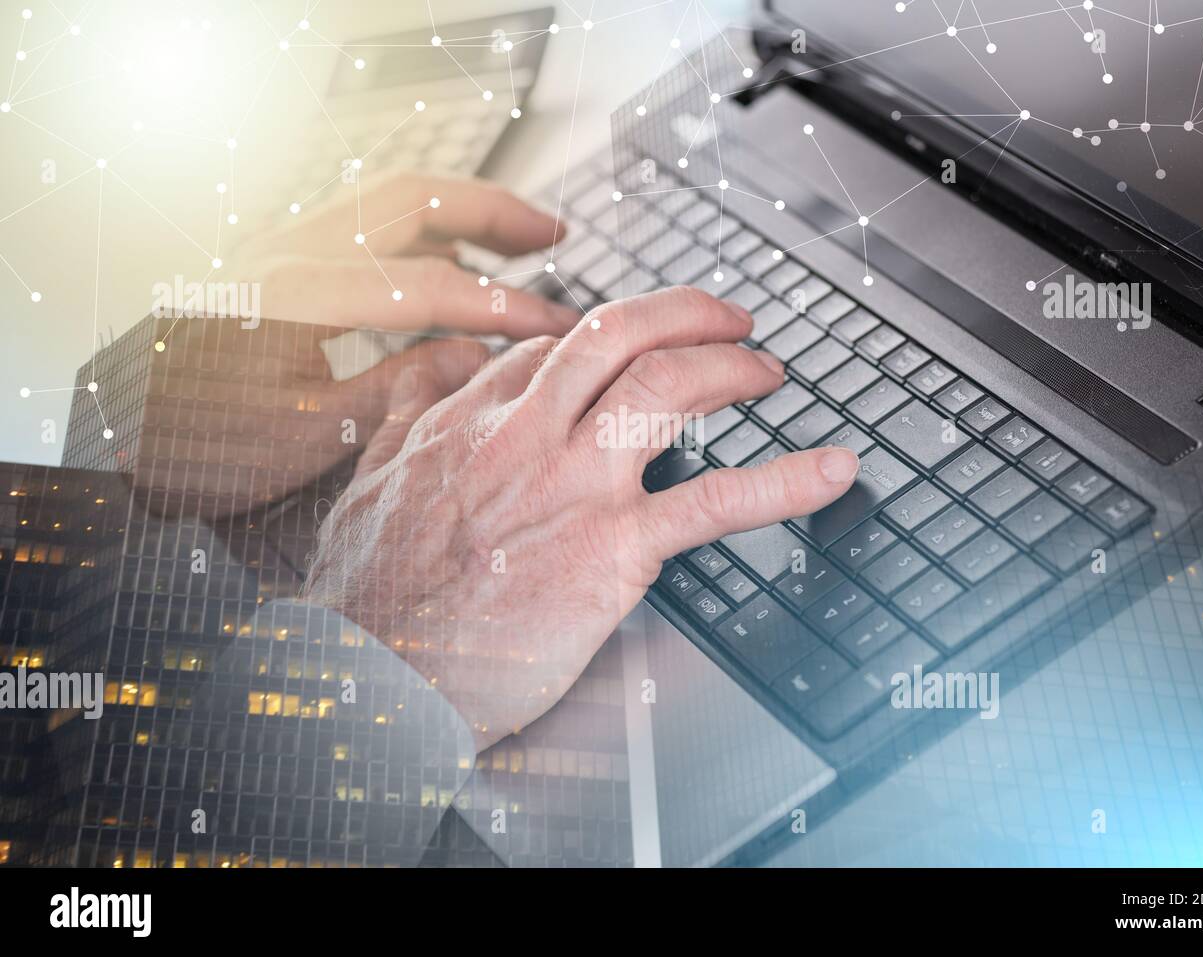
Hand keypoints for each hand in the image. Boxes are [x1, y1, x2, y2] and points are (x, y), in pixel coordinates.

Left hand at [146, 174, 580, 516]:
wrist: (121, 434)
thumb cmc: (200, 446)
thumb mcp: (303, 438)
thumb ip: (396, 391)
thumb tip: (472, 356)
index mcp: (295, 298)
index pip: (427, 287)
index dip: (501, 308)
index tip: (555, 329)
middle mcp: (286, 250)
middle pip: (411, 200)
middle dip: (491, 212)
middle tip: (554, 233)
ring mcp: (278, 244)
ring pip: (388, 198)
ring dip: (460, 209)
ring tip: (520, 235)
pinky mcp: (279, 256)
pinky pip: (365, 221)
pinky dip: (423, 228)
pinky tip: (452, 257)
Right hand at [301, 286, 859, 750]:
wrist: (374, 677)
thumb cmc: (367, 595)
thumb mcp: (369, 480)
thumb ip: (407, 414)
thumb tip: (426, 368)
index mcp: (470, 419)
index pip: (557, 346)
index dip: (613, 336)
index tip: (642, 345)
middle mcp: (527, 435)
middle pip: (619, 335)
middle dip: (687, 313)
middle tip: (730, 319)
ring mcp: (575, 487)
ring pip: (668, 389)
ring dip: (733, 368)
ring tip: (769, 372)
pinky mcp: (613, 551)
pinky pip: (715, 502)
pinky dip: (785, 481)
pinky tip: (833, 470)